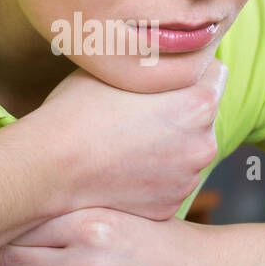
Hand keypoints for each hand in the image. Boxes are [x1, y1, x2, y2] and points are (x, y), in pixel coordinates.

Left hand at [0, 206, 224, 265]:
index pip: (20, 225)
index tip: (18, 221)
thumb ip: (71, 207)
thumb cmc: (161, 238)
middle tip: (27, 245)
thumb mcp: (120, 207)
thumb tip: (12, 207)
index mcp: (93, 225)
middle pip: (11, 261)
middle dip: (15, 252)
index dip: (17, 222)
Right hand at [27, 58, 227, 220]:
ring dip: (166, 146)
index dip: (187, 70)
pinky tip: (120, 168)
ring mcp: (188, 179)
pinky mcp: (170, 206)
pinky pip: (167, 182)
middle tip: (135, 112)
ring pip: (185, 152)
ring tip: (122, 142)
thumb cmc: (76, 109)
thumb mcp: (121, 67)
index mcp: (199, 101)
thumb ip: (157, 63)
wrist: (50, 167)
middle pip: (201, 116)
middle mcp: (204, 142)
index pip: (214, 71)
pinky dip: (151, 177)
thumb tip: (166, 59)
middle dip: (178, 112)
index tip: (162, 76)